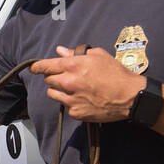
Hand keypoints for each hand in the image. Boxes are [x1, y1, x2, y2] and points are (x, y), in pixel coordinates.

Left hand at [29, 46, 144, 122]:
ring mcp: (71, 99)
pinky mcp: (76, 113)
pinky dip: (70, 103)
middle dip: (54, 78)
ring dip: (59, 91)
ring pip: (53, 94)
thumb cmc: (116, 74)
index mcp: (73, 66)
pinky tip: (83, 99)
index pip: (45, 66)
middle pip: (48, 80)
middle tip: (66, 77)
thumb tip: (61, 51)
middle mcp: (68, 83)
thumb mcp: (98, 56)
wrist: (130, 96)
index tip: (33, 68)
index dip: (37, 67)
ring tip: (73, 89)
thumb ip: (76, 54)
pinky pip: (65, 106)